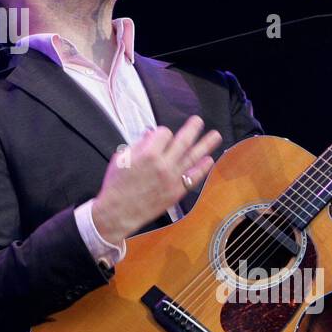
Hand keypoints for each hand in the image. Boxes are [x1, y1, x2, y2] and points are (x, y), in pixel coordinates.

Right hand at [92, 116, 220, 244]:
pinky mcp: (176, 191)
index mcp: (148, 153)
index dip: (162, 132)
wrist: (118, 211)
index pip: (163, 133)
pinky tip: (209, 160)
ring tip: (215, 136)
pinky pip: (193, 177)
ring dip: (205, 145)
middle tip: (198, 121)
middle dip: (192, 129)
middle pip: (183, 141)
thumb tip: (151, 134)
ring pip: (193, 157)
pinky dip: (202, 168)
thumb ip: (139, 145)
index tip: (160, 136)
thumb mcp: (122, 158)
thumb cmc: (117, 184)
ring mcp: (172, 178)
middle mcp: (163, 164)